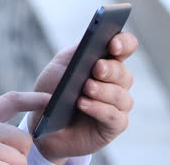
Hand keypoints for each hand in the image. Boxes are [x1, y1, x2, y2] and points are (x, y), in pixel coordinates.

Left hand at [27, 32, 138, 161]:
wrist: (43, 122)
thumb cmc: (53, 91)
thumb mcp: (58, 68)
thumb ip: (73, 55)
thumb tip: (87, 48)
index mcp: (105, 61)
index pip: (125, 46)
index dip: (124, 43)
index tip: (113, 44)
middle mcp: (116, 82)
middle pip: (123, 73)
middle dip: (110, 69)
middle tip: (96, 68)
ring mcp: (118, 105)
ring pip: (120, 96)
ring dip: (103, 90)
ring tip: (86, 87)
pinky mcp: (114, 125)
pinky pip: (114, 117)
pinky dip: (99, 109)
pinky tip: (83, 104)